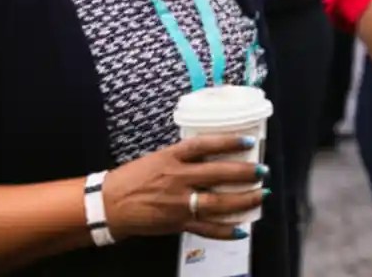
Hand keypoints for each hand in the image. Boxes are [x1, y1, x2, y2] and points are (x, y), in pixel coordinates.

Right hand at [102, 135, 267, 241]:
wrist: (109, 204)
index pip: (204, 145)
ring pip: (218, 202)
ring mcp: (179, 203)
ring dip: (244, 199)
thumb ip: (184, 157)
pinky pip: (207, 228)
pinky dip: (226, 230)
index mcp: (172, 158)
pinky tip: (242, 229)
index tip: (248, 140)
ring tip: (261, 195)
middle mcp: (178, 179)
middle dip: (244, 173)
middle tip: (263, 170)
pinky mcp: (177, 223)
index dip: (228, 141)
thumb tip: (215, 153)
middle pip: (218, 174)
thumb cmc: (133, 178)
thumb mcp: (158, 158)